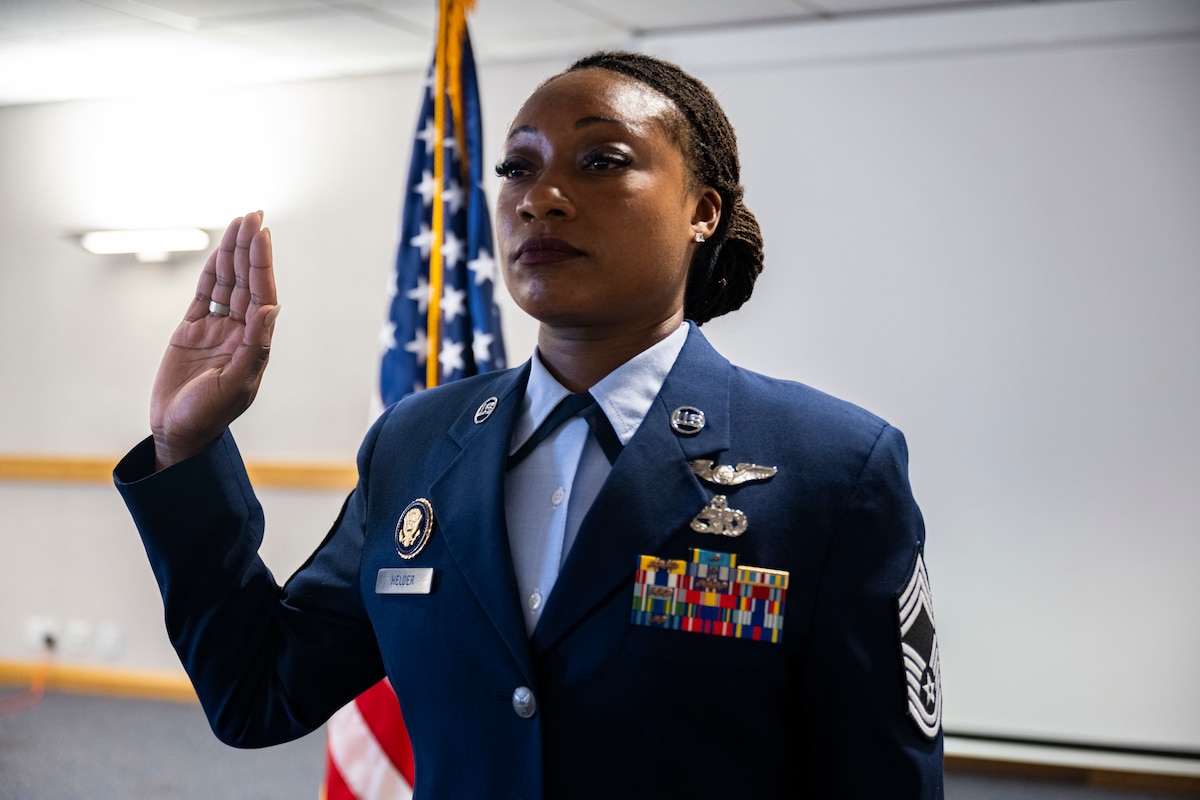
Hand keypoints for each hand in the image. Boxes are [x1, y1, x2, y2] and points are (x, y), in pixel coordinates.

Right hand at [150, 211, 278, 469]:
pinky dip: (211, 271)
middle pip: (246, 281)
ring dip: (232, 254)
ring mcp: (216, 328)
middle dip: (249, 249)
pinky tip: (219, 251)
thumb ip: (255, 346)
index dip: (262, 263)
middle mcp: (239, 331)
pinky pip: (204, 294)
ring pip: (226, 283)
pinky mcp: (191, 330)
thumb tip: (271, 309)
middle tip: (253, 215)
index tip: (262, 234)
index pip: (261, 294)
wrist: (178, 431)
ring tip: (239, 222)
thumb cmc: (210, 415)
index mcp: (255, 342)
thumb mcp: (237, 383)